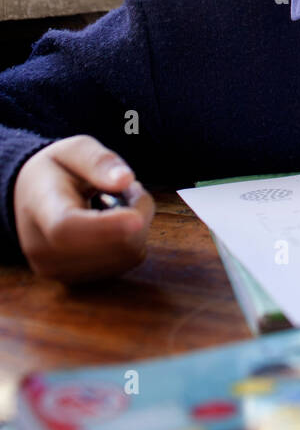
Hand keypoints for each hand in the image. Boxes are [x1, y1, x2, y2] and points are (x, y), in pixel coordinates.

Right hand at [12, 135, 154, 281]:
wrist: (31, 198)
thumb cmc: (56, 171)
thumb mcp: (74, 150)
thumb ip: (99, 161)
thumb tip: (126, 180)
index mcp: (41, 208)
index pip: (67, 229)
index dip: (105, 227)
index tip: (136, 217)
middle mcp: (44, 249)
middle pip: (111, 246)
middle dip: (138, 211)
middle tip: (129, 187)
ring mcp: (59, 270)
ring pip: (127, 255)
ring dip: (137, 226)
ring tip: (117, 202)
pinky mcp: (77, 280)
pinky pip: (126, 263)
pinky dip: (131, 240)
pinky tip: (114, 223)